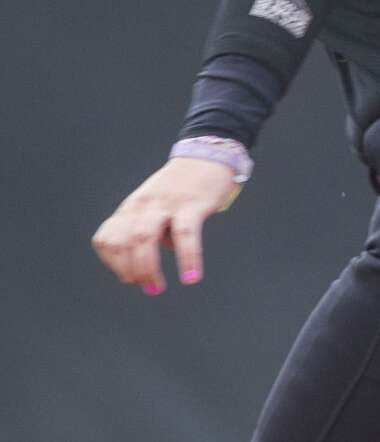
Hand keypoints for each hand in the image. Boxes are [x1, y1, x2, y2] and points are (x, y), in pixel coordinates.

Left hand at [92, 156, 240, 293]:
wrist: (210, 154)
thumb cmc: (183, 186)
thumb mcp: (157, 206)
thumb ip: (151, 229)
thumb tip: (155, 255)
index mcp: (132, 207)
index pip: (107, 239)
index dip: (114, 264)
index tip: (130, 277)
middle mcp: (143, 204)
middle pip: (123, 242)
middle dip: (130, 271)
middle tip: (147, 287)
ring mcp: (166, 203)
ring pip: (144, 238)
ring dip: (147, 269)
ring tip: (157, 287)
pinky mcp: (192, 204)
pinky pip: (185, 234)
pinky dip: (188, 258)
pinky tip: (192, 277)